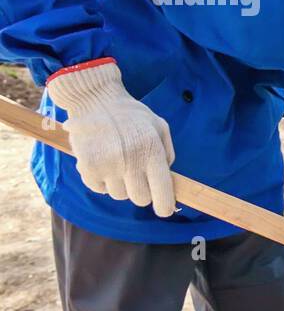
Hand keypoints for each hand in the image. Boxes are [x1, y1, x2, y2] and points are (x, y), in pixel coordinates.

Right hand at [45, 60, 176, 216]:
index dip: (164, 205)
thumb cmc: (131, 115)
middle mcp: (130, 160)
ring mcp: (107, 165)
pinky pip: (98, 188)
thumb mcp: (159, 126)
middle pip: (139, 198)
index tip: (164, 211)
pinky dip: (101, 181)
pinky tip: (102, 162)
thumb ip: (167, 153)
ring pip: (118, 195)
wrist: (95, 99)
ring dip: (120, 184)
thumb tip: (169, 180)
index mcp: (152, 150)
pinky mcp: (87, 166)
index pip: (162, 188)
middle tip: (136, 177)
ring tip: (117, 162)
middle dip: (141, 192)